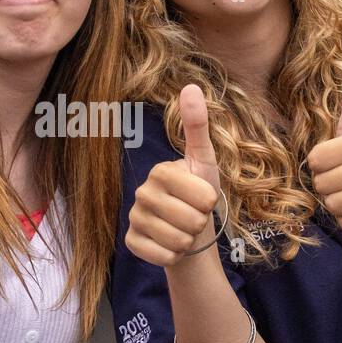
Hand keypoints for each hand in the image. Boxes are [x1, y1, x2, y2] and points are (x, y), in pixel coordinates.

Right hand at [125, 85, 221, 267]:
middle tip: (194, 217)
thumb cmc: (198, 195)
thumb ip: (197, 126)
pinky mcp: (131, 243)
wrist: (188, 233)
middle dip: (200, 224)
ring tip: (184, 231)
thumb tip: (191, 86)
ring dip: (188, 241)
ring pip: (177, 240)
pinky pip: (161, 256)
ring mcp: (133, 218)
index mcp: (160, 171)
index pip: (203, 197)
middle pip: (190, 220)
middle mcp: (141, 193)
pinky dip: (172, 256)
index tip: (204, 199)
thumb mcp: (204, 161)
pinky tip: (170, 246)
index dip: (211, 203)